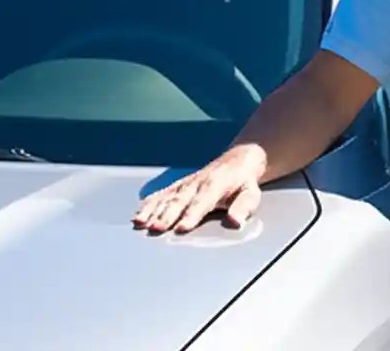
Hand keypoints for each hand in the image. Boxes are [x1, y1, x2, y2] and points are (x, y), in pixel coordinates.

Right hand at [132, 146, 265, 234]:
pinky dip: (148, 205)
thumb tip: (235, 221)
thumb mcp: (252, 193)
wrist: (237, 161)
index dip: (192, 215)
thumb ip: (244, 206)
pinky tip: (138, 217)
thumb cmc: (243, 182)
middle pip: (179, 201)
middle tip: (156, 229)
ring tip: (141, 223)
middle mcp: (196, 183)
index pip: (202, 201)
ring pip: (166, 198)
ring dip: (153, 211)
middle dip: (167, 215)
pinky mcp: (177, 186)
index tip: (182, 228)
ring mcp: (185, 184)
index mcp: (216, 184)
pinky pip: (160, 195)